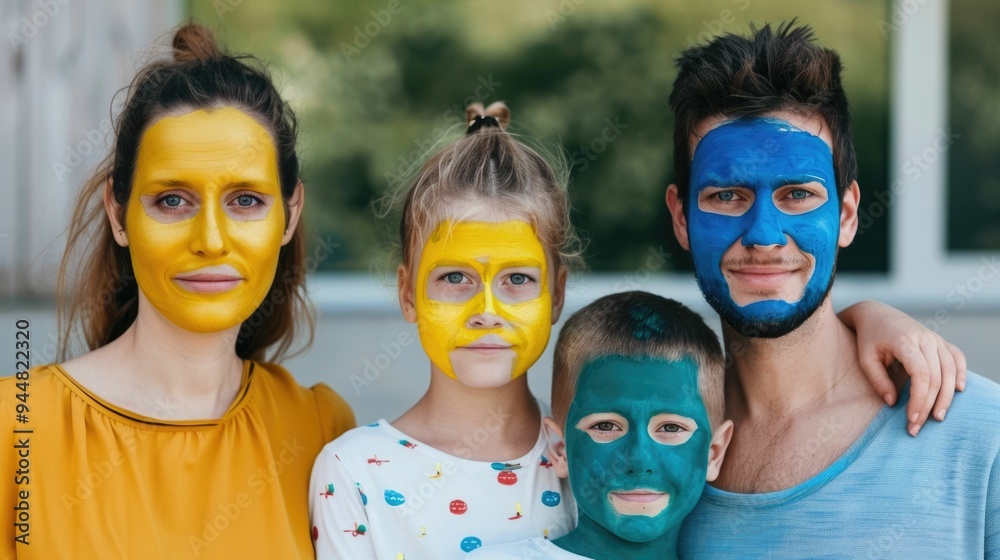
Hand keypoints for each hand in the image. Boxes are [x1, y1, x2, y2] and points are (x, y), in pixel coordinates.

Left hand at [839, 301, 966, 435]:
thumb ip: (878, 380)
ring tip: (938, 417)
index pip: (922, 375)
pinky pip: (957, 358)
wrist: (876, 314)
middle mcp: (925, 339)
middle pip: (937, 377)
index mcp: (906, 342)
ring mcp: (935, 339)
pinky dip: (961, 374)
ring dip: (947, 396)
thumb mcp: (866, 359)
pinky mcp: (940, 341)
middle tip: (918, 426)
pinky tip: (959, 390)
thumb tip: (893, 403)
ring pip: (951, 370)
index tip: (911, 419)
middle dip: (930, 405)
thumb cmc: (869, 338)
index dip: (920, 400)